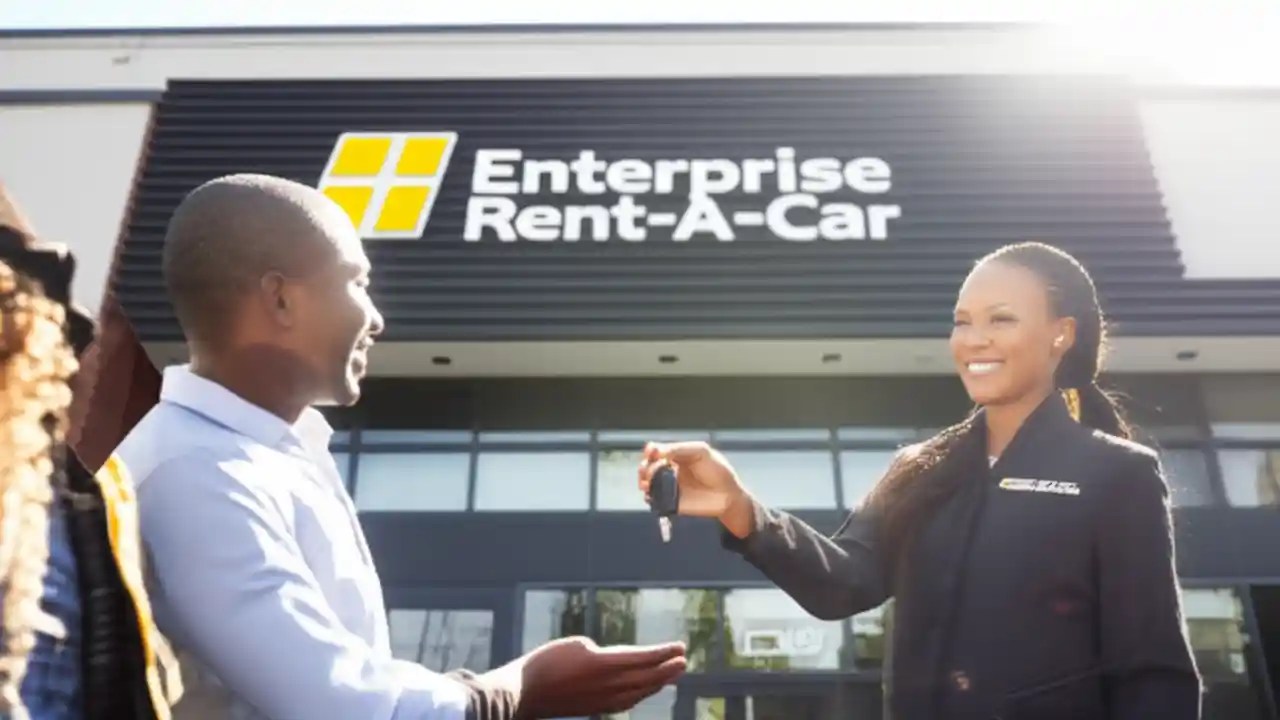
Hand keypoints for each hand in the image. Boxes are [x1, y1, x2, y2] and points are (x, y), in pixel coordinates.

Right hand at [498, 636, 686, 718]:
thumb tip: (617, 664)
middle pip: (647, 677)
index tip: (680, 647)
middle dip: (667, 668)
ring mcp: (603, 700)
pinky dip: (641, 694)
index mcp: (606, 664)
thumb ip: (603, 654)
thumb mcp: (577, 645)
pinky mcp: (595, 708)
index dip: (663, 653)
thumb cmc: (546, 663)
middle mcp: (609, 684)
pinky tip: (644, 692)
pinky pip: (627, 702)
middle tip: (684, 661)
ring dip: (657, 683)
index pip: (643, 658)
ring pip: (639, 692)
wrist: (525, 692)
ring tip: (671, 675)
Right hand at [638, 441, 755, 537]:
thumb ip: (680, 449)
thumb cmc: (718, 470)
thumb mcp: (702, 451)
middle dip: (645, 466)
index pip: (656, 450)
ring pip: (647, 481)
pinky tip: (651, 494)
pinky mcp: (670, 502)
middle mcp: (669, 469)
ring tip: (648, 483)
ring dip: (643, 480)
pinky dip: (648, 496)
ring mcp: (669, 486)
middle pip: (647, 465)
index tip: (651, 453)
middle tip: (651, 471)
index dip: (650, 450)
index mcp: (676, 455)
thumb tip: (658, 452)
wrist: (728, 495)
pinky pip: (653, 499)